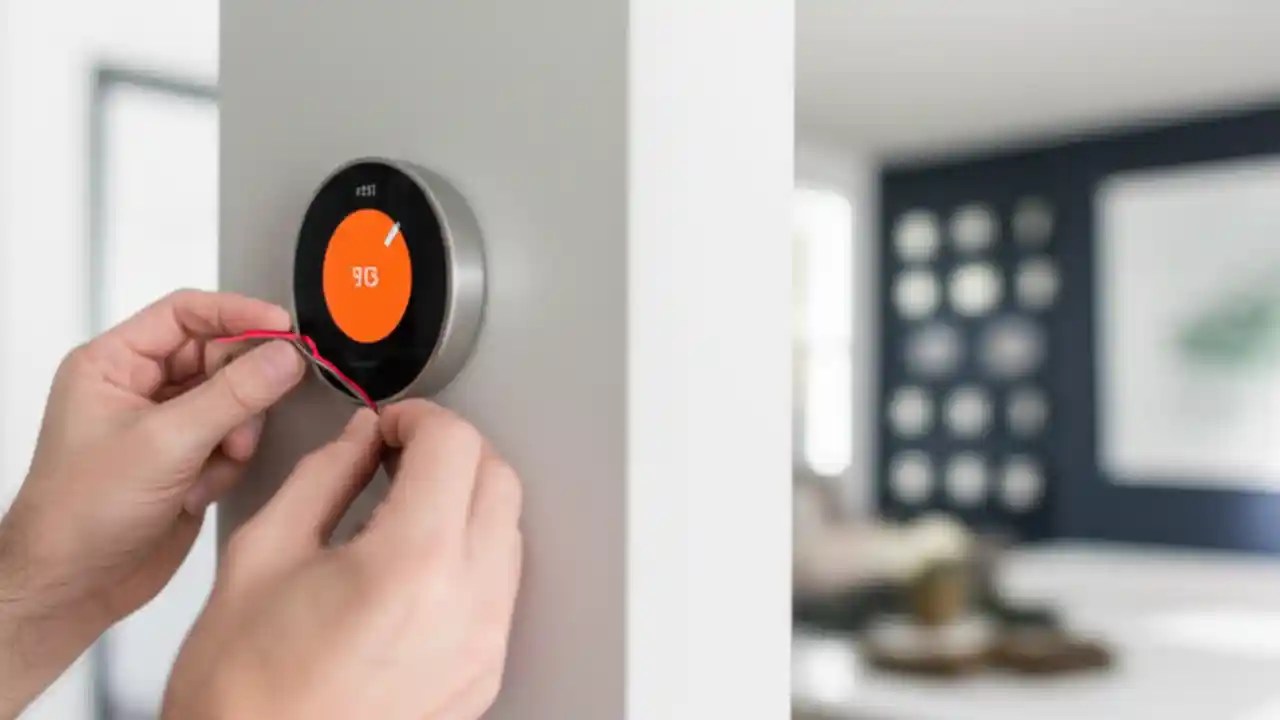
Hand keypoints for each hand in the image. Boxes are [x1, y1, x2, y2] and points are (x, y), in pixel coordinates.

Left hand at [0, 290, 305, 716]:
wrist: (71, 587)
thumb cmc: (80, 513)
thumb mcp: (165, 443)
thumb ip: (233, 395)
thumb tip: (285, 356)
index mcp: (113, 365)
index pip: (186, 314)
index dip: (238, 314)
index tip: (284, 326)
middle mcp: (138, 389)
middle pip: (218, 357)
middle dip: (241, 388)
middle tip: (257, 411)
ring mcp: (164, 426)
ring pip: (233, 401)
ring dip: (237, 432)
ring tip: (216, 462)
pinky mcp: (185, 461)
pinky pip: (233, 440)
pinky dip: (229, 463)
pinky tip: (201, 490)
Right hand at [163, 401, 522, 719]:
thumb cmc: (241, 692)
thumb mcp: (262, 554)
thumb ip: (324, 476)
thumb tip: (362, 438)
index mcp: (411, 566)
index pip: (454, 446)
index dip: (420, 418)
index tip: (392, 425)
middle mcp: (466, 606)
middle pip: (498, 480)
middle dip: (452, 450)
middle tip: (400, 453)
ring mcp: (482, 645)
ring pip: (508, 532)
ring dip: (467, 500)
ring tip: (404, 505)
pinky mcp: (483, 674)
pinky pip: (500, 587)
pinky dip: (471, 554)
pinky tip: (416, 559)